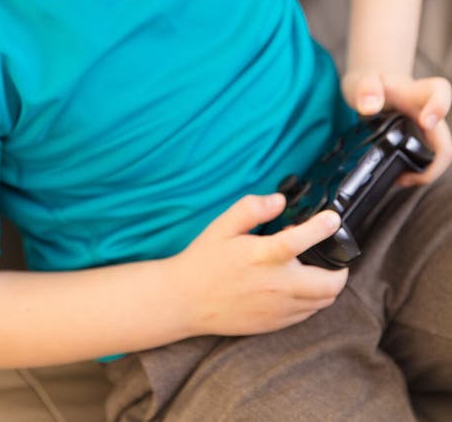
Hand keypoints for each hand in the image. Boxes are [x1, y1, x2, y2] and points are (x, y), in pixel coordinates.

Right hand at [172, 193, 347, 337]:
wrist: (185, 301)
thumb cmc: (204, 260)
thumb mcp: (222, 226)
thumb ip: (252, 208)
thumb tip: (279, 200)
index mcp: (262, 256)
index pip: (301, 240)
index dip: (322, 227)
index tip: (332, 219)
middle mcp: (276, 285)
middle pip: (328, 284)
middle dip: (340, 269)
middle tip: (334, 255)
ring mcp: (278, 309)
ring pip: (322, 302)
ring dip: (328, 285)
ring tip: (317, 270)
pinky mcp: (275, 324)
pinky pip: (307, 314)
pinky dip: (313, 300)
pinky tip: (299, 286)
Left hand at [341, 70, 451, 185]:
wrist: (373, 89)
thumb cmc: (372, 84)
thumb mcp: (363, 82)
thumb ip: (366, 90)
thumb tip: (369, 108)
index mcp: (420, 91)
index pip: (440, 93)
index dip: (438, 108)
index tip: (425, 122)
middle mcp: (431, 111)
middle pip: (446, 138)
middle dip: (434, 163)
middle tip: (406, 174)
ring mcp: (430, 128)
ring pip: (442, 155)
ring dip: (426, 172)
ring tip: (400, 178)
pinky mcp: (424, 141)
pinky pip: (430, 160)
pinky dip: (418, 172)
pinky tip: (400, 176)